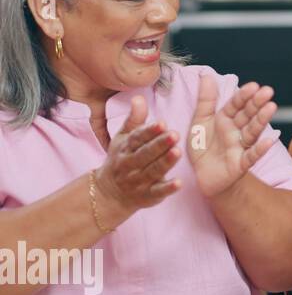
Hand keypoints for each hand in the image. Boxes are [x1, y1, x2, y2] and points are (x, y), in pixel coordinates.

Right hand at [95, 96, 181, 219]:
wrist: (108, 193)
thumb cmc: (122, 159)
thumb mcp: (124, 139)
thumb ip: (134, 120)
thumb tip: (139, 98)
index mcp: (126, 148)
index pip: (137, 138)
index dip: (149, 131)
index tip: (162, 123)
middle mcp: (130, 164)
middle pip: (145, 154)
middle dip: (159, 144)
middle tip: (175, 134)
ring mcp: (138, 181)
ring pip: (152, 171)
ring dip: (165, 162)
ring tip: (178, 152)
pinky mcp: (148, 196)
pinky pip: (157, 192)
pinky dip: (167, 188)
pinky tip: (179, 183)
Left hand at [188, 74, 278, 197]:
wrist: (204, 177)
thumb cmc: (204, 147)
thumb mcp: (200, 122)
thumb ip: (205, 100)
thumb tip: (207, 74)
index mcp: (225, 119)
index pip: (236, 104)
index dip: (243, 95)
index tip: (253, 85)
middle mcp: (236, 131)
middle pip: (247, 115)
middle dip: (257, 103)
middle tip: (268, 91)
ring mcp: (240, 146)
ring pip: (252, 131)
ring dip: (261, 120)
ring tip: (271, 107)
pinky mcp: (240, 164)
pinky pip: (251, 156)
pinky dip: (260, 149)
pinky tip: (270, 140)